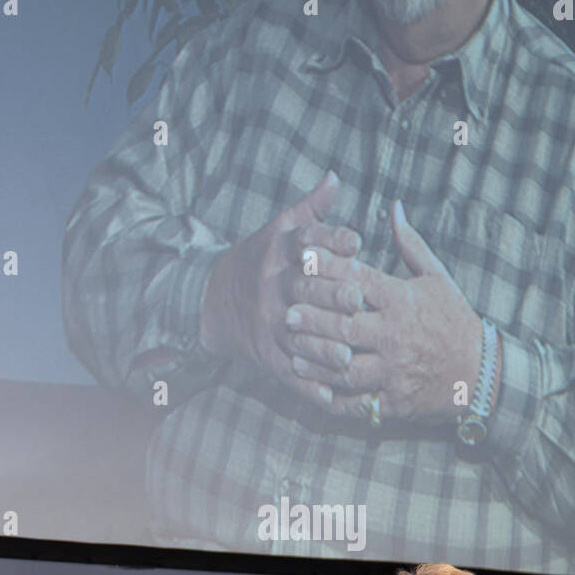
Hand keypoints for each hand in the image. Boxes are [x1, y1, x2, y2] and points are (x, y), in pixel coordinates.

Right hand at [199, 171, 363, 406]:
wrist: (216, 300)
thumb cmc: (262, 259)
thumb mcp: (281, 230)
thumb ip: (312, 209)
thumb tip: (335, 177)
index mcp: (277, 253)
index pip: (305, 242)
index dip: (331, 240)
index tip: (358, 241)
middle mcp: (271, 287)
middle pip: (302, 290)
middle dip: (330, 295)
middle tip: (358, 300)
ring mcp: (267, 323)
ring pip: (296, 336)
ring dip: (321, 347)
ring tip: (349, 356)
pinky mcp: (266, 354)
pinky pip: (287, 372)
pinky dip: (307, 387)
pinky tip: (330, 397)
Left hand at [283, 199, 487, 421]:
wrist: (480, 373)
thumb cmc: (454, 320)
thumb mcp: (437, 278)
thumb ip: (411, 244)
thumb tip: (395, 207)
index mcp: (403, 301)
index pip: (358, 281)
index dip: (328, 268)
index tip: (302, 259)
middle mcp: (396, 336)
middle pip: (345, 326)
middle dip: (313, 319)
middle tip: (287, 312)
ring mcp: (394, 371)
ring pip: (345, 367)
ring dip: (316, 360)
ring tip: (293, 351)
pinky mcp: (394, 400)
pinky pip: (357, 401)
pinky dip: (333, 397)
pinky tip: (314, 389)